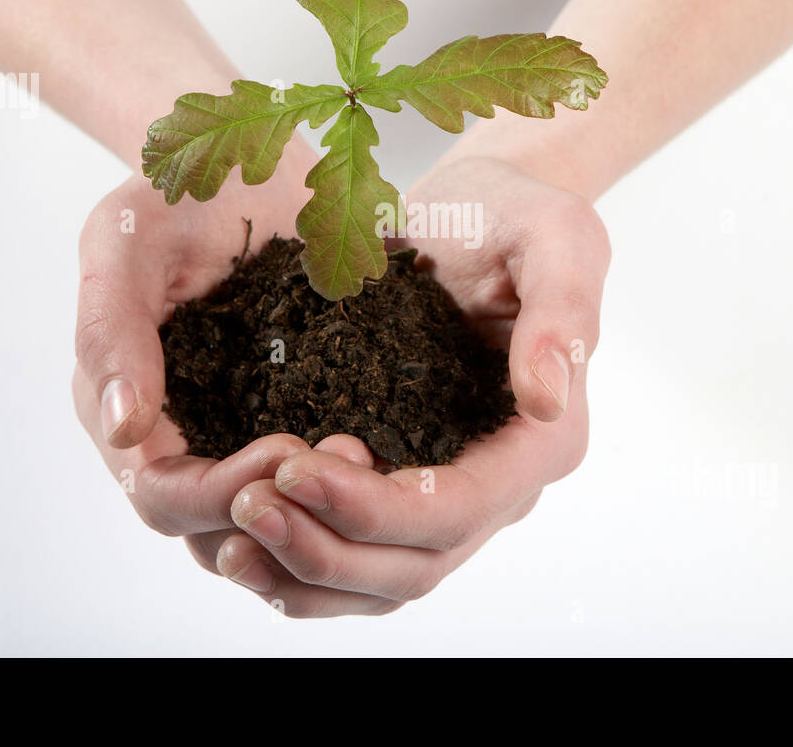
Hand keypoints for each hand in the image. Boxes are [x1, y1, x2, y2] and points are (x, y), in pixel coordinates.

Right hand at [71, 149, 330, 579]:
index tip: (283, 447)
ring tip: (372, 456)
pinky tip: (393, 447)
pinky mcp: (300, 411)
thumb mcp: (128, 240)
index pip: (162, 495)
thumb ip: (111, 329)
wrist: (254, 155)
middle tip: (348, 457)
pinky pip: (321, 479)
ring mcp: (243, 429)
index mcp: (129, 406)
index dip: (216, 493)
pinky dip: (351, 481)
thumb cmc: (175, 190)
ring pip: (275, 520)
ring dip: (321, 511)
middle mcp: (184, 433)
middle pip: (219, 528)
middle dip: (282, 510)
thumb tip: (122, 431)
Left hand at [216, 157, 610, 616]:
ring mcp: (449, 489)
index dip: (376, 508)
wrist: (468, 213)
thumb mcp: (554, 237)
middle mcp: (498, 483)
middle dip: (326, 548)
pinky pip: (354, 552)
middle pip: (415, 564)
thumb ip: (562, 311)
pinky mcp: (400, 480)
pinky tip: (240, 537)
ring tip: (230, 539)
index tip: (292, 467)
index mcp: (541, 439)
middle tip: (243, 505)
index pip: (458, 509)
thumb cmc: (513, 215)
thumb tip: (548, 400)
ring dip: (304, 572)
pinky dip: (299, 562)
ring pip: (380, 579)